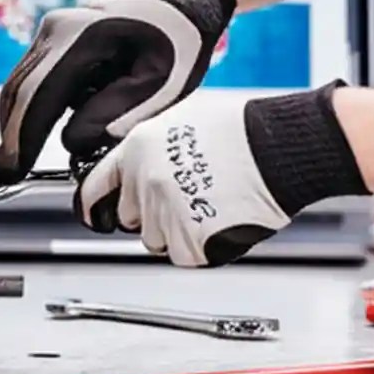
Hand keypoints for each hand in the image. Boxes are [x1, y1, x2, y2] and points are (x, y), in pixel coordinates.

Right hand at [0, 0, 235, 184]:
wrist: (175, 4)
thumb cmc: (175, 43)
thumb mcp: (161, 86)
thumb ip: (116, 115)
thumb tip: (74, 141)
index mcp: (83, 38)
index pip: (39, 96)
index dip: (23, 137)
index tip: (12, 170)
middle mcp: (56, 30)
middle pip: (19, 91)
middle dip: (11, 136)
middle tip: (7, 173)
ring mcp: (50, 32)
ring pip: (20, 85)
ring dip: (19, 123)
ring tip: (21, 158)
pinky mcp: (50, 40)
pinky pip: (31, 79)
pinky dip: (32, 108)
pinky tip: (41, 129)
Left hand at [77, 83, 370, 266]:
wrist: (278, 146)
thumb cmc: (242, 129)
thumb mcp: (181, 118)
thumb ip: (150, 145)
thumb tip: (139, 160)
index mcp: (136, 149)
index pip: (96, 185)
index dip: (96, 201)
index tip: (94, 211)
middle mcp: (144, 182)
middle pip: (129, 217)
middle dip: (151, 214)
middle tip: (185, 200)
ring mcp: (165, 213)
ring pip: (155, 239)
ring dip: (176, 232)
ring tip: (208, 206)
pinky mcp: (189, 240)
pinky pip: (183, 255)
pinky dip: (199, 247)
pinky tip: (218, 221)